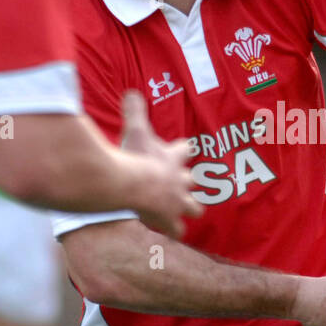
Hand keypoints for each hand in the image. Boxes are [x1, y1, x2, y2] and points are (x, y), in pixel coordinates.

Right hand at [118, 90, 201, 237]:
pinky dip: (173, 231)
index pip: (185, 149)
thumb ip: (134, 110)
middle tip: (181, 184)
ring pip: (194, 208)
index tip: (183, 147)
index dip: (182, 149)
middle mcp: (180, 180)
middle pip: (192, 181)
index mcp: (173, 158)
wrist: (135, 185)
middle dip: (188, 183)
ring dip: (189, 209)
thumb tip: (131, 91)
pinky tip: (170, 234)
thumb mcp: (135, 129)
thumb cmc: (136, 156)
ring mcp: (176, 203)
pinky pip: (176, 231)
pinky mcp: (168, 220)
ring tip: (184, 212)